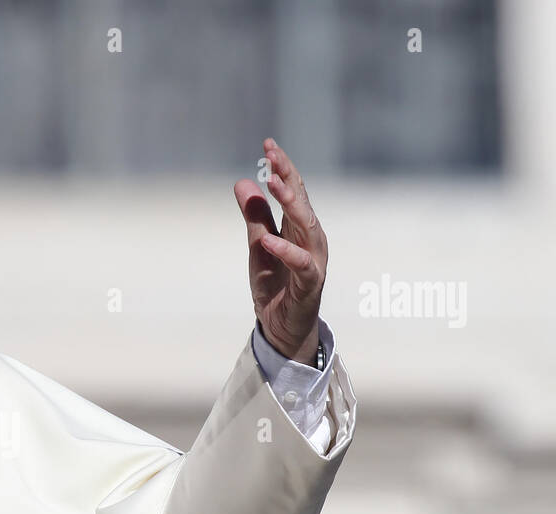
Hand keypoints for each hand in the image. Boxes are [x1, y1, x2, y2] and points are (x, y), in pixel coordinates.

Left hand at [233, 138, 328, 363]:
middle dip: (288, 177)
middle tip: (272, 155)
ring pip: (306, 227)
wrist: (282, 328)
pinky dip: (286, 251)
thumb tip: (241, 182)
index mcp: (299, 228)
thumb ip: (255, 217)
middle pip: (301, 202)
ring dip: (292, 205)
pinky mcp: (310, 284)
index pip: (293, 191)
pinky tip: (269, 240)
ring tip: (274, 186)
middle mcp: (310, 239)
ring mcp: (313, 261)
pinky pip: (301, 265)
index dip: (282, 168)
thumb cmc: (276, 286)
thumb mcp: (257, 246)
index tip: (268, 144)